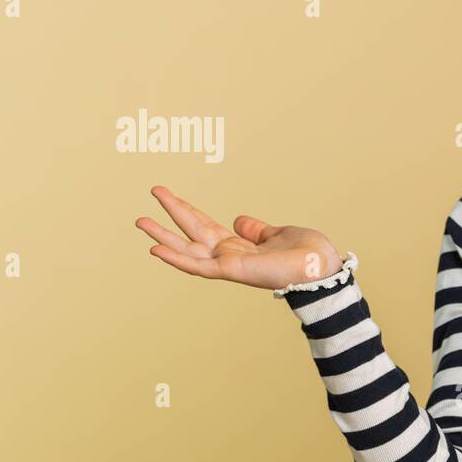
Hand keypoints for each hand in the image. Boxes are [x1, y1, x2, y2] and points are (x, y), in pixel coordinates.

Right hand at [135, 186, 342, 290]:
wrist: (321, 267)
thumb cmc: (308, 254)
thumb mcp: (279, 233)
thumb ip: (256, 229)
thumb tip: (239, 221)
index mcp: (240, 246)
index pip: (204, 226)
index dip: (186, 210)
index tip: (166, 194)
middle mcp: (230, 255)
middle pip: (192, 232)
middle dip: (171, 213)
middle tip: (152, 191)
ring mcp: (228, 264)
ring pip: (187, 249)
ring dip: (163, 236)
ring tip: (140, 221)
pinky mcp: (231, 271)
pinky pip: (198, 266)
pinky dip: (176, 259)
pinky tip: (155, 249)